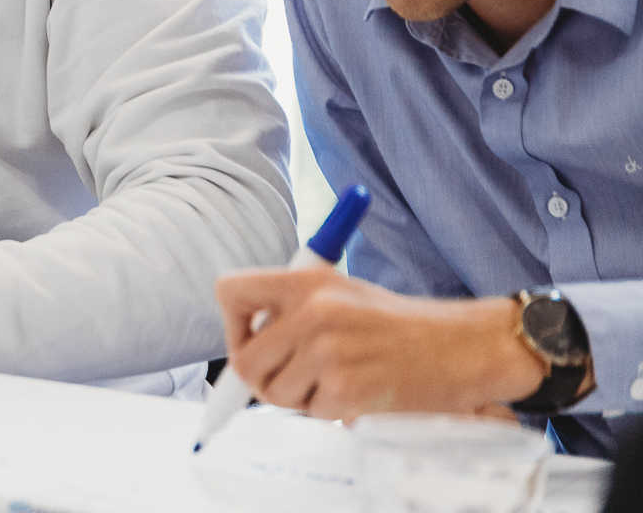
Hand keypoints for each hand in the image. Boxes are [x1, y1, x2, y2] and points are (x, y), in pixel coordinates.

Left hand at [215, 268, 546, 420]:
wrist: (462, 346)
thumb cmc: (399, 323)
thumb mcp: (340, 291)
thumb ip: (290, 308)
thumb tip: (241, 339)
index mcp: (305, 281)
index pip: (230, 292)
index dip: (232, 323)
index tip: (250, 337)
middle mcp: (311, 313)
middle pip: (244, 361)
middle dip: (263, 378)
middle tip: (292, 378)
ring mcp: (328, 354)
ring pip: (275, 393)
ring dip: (300, 397)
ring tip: (338, 379)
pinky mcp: (346, 391)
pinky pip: (313, 413)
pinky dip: (331, 411)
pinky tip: (362, 392)